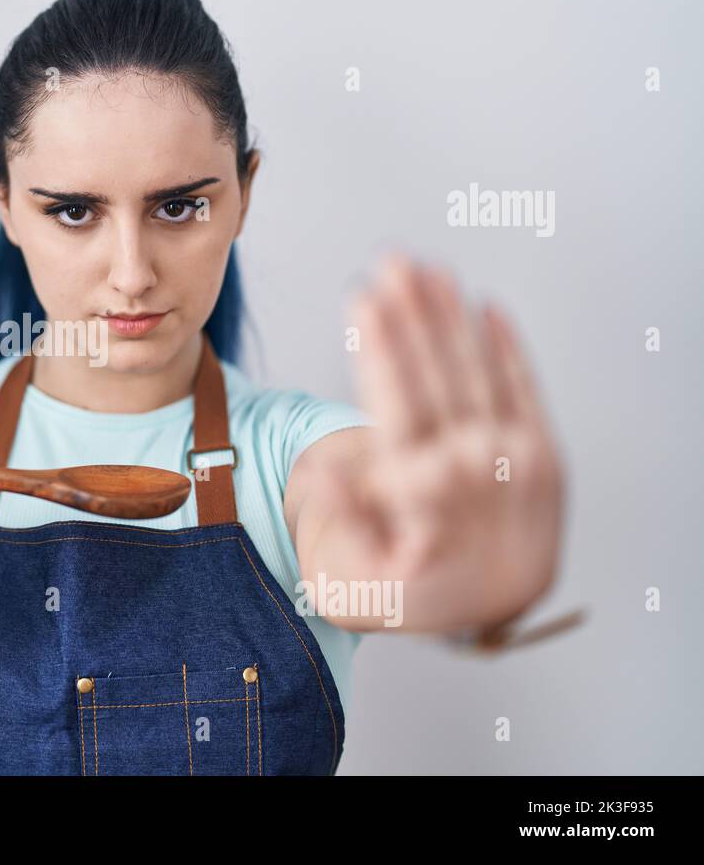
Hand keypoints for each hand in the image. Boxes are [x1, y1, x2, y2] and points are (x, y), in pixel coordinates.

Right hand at [318, 255, 566, 632]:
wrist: (482, 612)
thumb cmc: (401, 589)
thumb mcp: (349, 578)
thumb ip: (343, 520)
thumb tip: (328, 470)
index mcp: (427, 499)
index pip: (399, 406)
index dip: (382, 348)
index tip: (363, 299)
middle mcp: (478, 474)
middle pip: (439, 377)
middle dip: (412, 314)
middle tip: (390, 261)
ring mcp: (518, 461)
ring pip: (479, 373)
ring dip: (451, 316)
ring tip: (424, 268)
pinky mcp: (544, 453)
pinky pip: (524, 389)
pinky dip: (507, 348)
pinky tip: (484, 308)